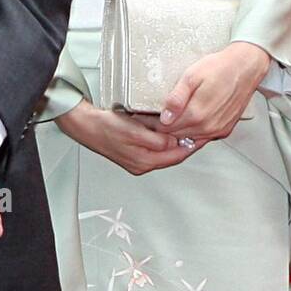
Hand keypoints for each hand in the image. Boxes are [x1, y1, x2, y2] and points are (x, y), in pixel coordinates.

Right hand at [57, 100, 195, 174]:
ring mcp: (138, 160)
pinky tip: (168, 131)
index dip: (191, 145)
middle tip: (201, 132)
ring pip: (165, 152)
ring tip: (189, 130)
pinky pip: (156, 148)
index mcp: (144, 161)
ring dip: (176, 141)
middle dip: (187, 143)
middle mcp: (143, 164)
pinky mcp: (134, 153)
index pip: (176, 156)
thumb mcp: (133, 131)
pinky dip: (164, 140)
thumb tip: (173, 141)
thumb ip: (155, 139)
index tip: (203, 136)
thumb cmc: (106, 127)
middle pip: (173, 155)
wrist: (86, 126)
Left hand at [159, 41, 270, 141]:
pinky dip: (194, 132)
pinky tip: (190, 121)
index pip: (166, 128)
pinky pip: (203, 137)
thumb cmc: (220, 68)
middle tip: (156, 116)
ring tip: (173, 117)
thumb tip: (165, 116)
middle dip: (165, 128)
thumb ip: (177, 98)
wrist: (245, 68)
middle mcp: (208, 126)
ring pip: (189, 139)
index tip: (148, 115)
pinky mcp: (225, 130)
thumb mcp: (192, 76)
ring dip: (179, 132)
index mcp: (197, 114)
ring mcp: (217, 130)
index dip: (154, 122)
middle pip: (176, 136)